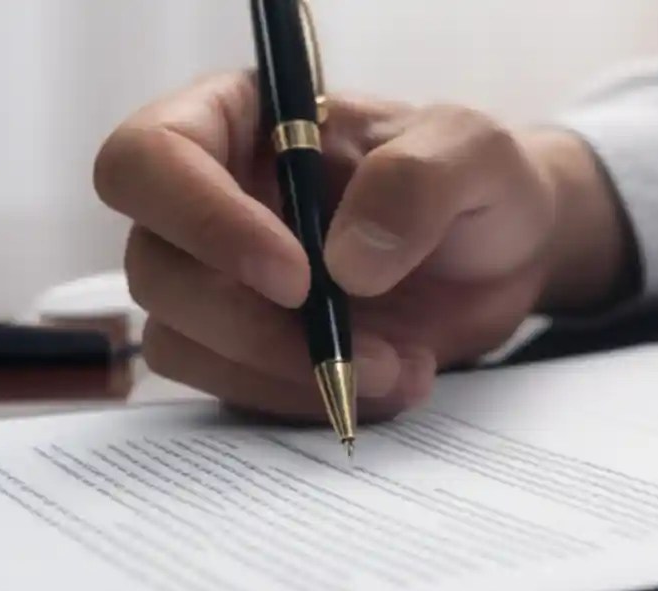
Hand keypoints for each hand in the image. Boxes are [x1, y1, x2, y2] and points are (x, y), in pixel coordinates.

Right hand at [95, 73, 629, 421]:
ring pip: (184, 344)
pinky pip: (235, 390)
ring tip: (400, 368)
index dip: (202, 223)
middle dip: (258, 330)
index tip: (296, 278)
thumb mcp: (472, 152)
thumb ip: (415, 182)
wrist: (508, 257)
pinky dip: (307, 401)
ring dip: (289, 376)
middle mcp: (211, 201)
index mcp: (241, 122)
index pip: (149, 159)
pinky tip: (389, 383)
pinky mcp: (249, 348)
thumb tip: (342, 263)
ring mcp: (223, 280)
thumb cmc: (479, 182)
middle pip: (157, 271)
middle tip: (363, 352)